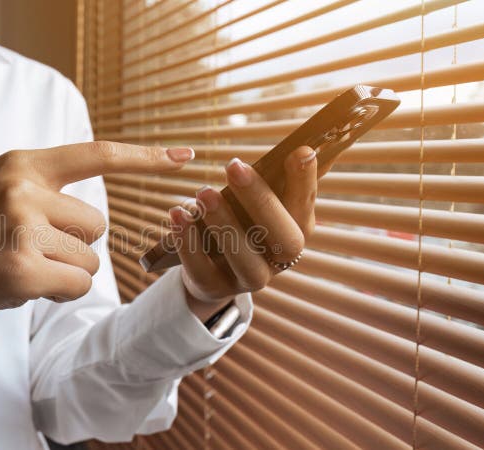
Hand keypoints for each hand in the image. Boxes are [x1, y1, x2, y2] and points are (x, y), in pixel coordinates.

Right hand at [0, 142, 193, 332]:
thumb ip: (44, 192)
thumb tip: (99, 219)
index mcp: (22, 164)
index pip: (96, 154)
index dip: (144, 157)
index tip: (186, 158)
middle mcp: (24, 188)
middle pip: (98, 226)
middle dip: (73, 246)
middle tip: (26, 252)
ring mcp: (21, 227)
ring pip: (88, 260)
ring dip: (63, 273)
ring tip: (15, 268)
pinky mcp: (20, 270)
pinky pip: (75, 286)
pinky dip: (57, 293)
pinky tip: (18, 288)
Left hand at [171, 146, 317, 320]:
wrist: (211, 269)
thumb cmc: (239, 222)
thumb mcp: (255, 202)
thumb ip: (271, 180)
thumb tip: (293, 146)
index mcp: (296, 232)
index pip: (306, 207)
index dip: (305, 182)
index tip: (299, 152)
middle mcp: (279, 261)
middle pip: (283, 238)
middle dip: (260, 200)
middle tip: (234, 165)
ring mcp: (248, 279)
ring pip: (245, 259)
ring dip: (224, 223)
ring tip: (203, 192)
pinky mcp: (215, 288)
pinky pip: (202, 268)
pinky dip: (187, 240)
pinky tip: (177, 214)